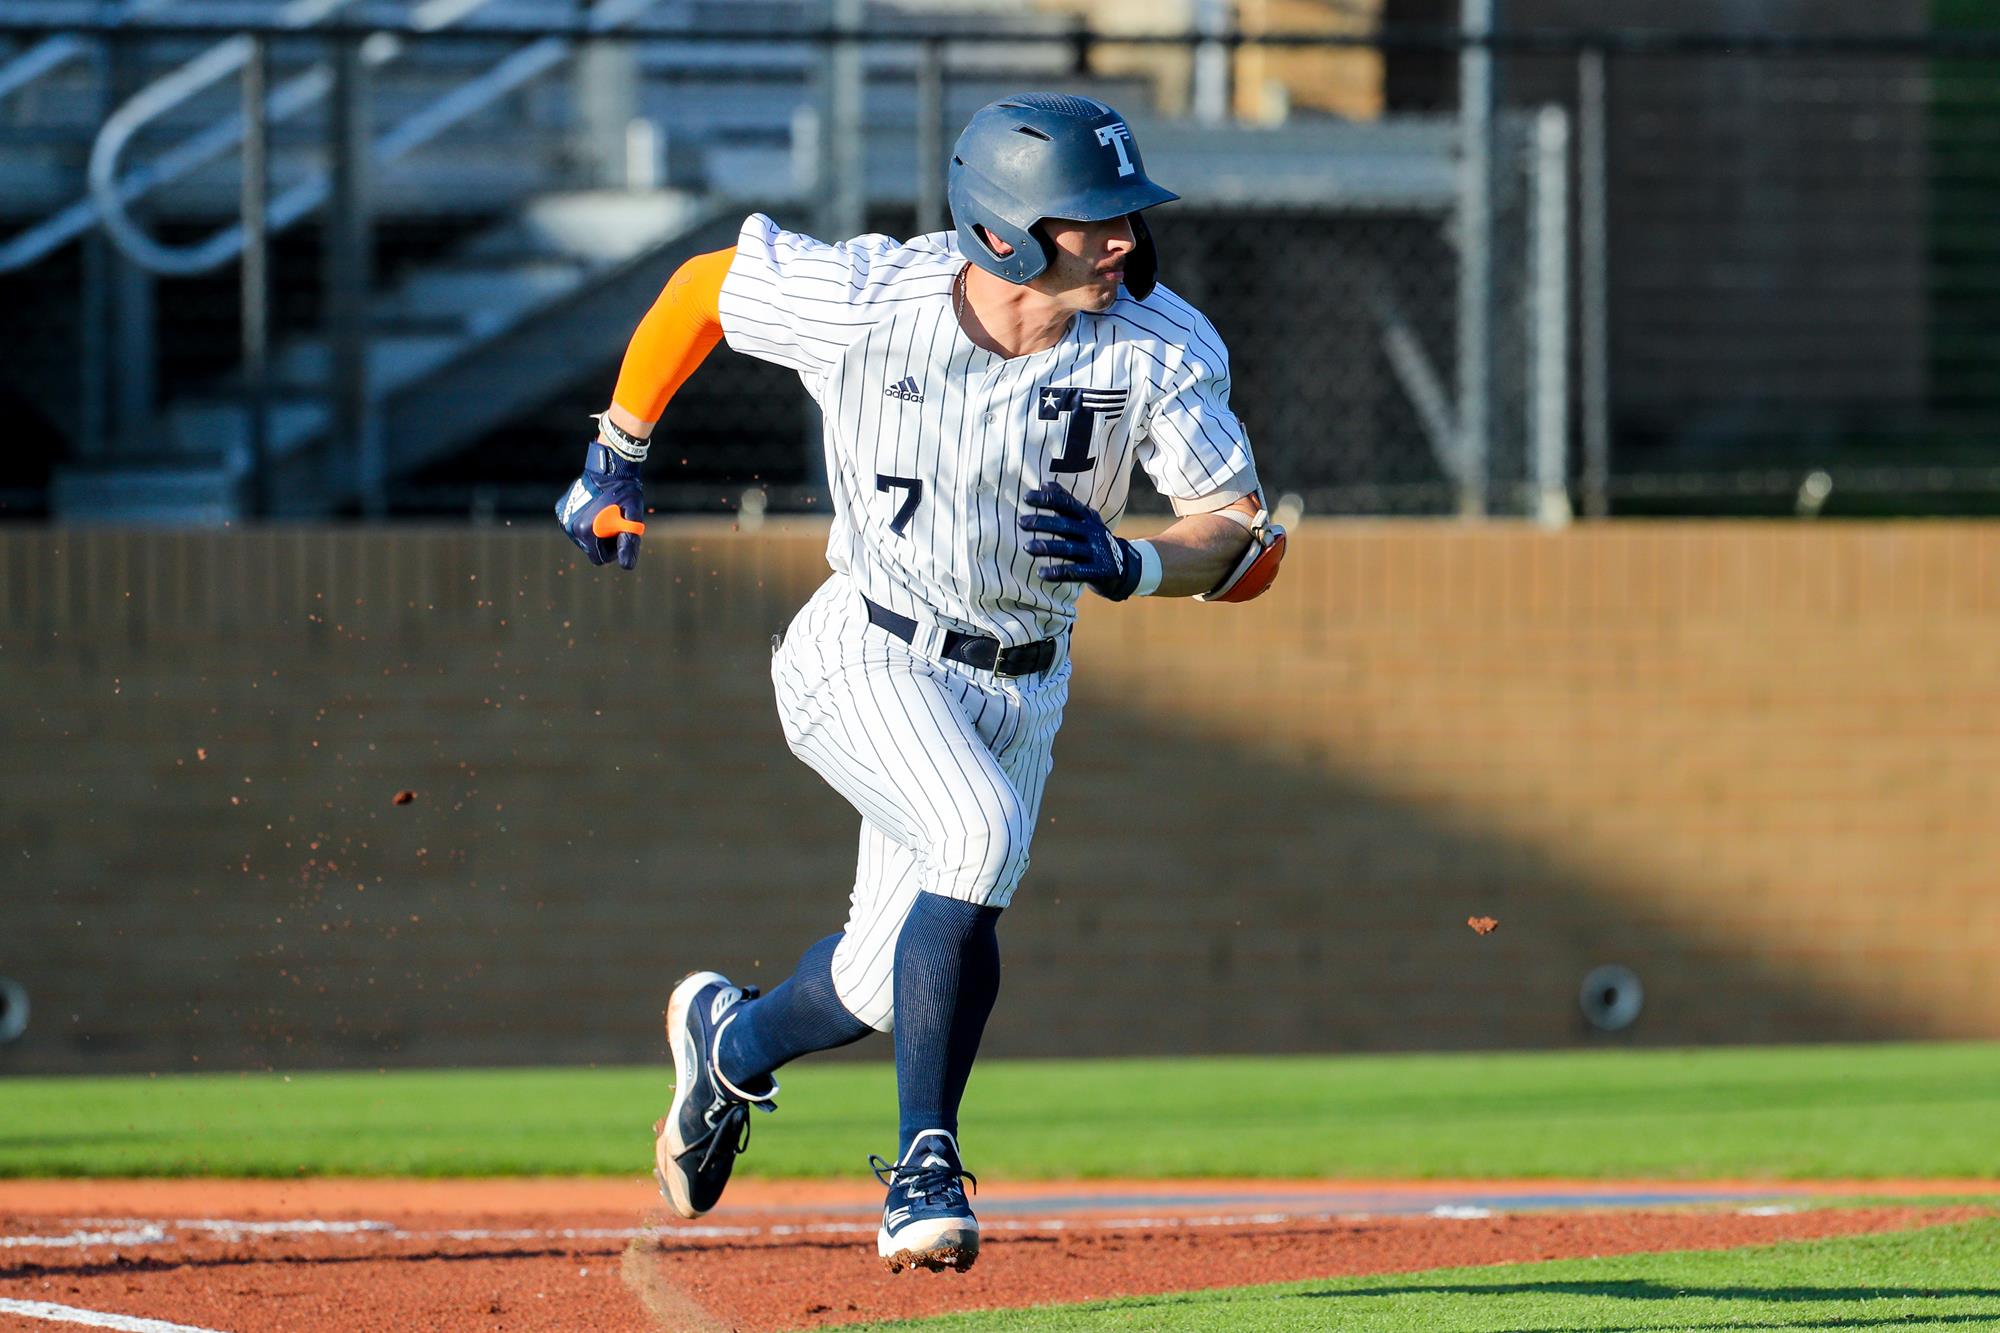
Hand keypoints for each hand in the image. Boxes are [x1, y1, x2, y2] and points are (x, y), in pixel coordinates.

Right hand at [556, 442, 645, 568]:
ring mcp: (564, 517)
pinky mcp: (561, 509)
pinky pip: (575, 523)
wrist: (611, 468)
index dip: (612, 551)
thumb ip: (628, 544)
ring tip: (606, 512)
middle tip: (616, 520)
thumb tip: (626, 566)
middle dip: (604, 539)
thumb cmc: (625, 494)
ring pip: (582, 537)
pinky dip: (585, 519)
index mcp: (586, 532)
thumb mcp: (632, 519)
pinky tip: (595, 506)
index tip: (620, 534)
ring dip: (595, 529)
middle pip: (590, 547)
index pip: (598, 558)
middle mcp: (570, 527)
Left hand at [1018, 485, 1141, 600]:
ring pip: (1069, 549)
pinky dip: (1058, 572)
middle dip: (1042, 523)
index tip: (1027, 498)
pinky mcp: (1097, 571)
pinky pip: (1075, 572)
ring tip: (1027, 547)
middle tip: (1021, 522)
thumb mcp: (1085, 519)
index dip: (1047, 499)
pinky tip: (1041, 573)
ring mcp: (1096, 552)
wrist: (1124, 566)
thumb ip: (1066, 502)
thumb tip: (1045, 484)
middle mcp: (1092, 532)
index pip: (1066, 504)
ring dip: (1047, 547)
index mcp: (1087, 517)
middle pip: (1065, 525)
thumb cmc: (1094, 539)